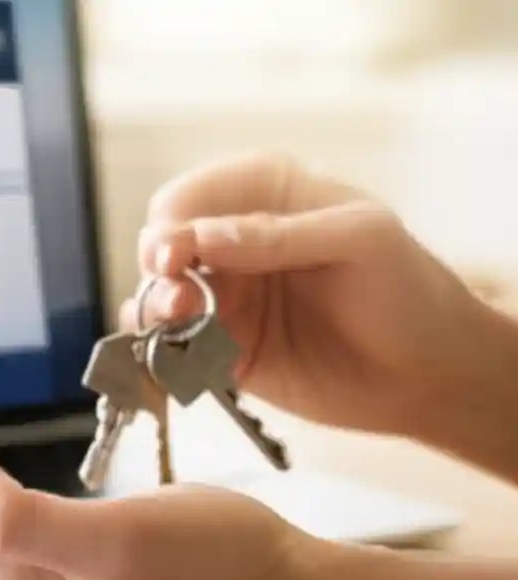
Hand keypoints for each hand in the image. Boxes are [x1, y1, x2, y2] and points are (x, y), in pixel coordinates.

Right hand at [133, 153, 489, 437]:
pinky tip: (164, 349)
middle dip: (158, 264)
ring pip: (160, 295)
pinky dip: (158, 347)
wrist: (433, 374)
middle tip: (173, 289)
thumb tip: (202, 237)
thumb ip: (278, 235)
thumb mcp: (360, 241)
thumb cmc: (409, 291)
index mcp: (267, 197)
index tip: (173, 249)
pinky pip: (172, 345)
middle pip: (164, 244)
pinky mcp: (223, 350)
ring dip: (156, 306)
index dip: (175, 220)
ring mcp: (227, 298)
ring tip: (177, 318)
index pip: (195, 196)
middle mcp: (235, 244)